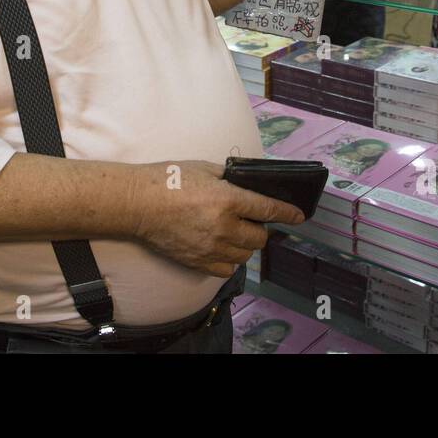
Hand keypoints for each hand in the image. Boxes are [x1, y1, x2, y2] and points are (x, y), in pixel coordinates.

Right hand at [131, 160, 303, 277]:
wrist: (137, 204)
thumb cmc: (168, 180)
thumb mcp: (204, 169)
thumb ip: (230, 179)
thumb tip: (248, 187)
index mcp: (228, 199)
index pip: (269, 210)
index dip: (288, 214)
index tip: (299, 216)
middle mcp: (224, 227)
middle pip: (260, 237)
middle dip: (260, 227)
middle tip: (250, 219)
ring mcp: (212, 247)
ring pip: (246, 254)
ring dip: (246, 244)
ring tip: (235, 232)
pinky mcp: (199, 262)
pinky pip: (228, 268)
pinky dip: (231, 259)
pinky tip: (223, 247)